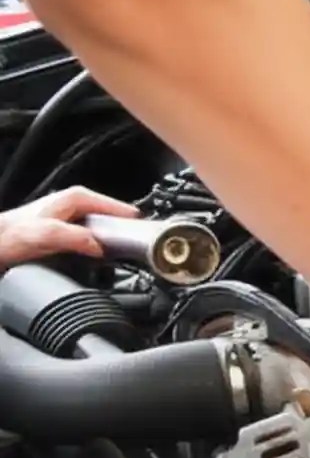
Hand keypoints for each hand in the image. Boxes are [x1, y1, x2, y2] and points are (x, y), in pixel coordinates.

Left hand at [0, 186, 137, 269]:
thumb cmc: (11, 236)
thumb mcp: (47, 235)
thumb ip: (77, 238)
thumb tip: (101, 247)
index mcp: (75, 199)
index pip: (116, 206)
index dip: (132, 219)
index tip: (147, 232)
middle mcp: (73, 205)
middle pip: (112, 218)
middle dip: (125, 231)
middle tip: (138, 246)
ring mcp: (70, 219)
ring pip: (102, 228)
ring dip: (112, 240)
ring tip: (123, 253)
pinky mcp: (65, 233)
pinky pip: (92, 239)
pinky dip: (99, 247)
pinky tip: (99, 258)